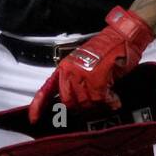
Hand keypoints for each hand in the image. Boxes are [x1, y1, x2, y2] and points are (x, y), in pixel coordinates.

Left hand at [28, 7, 155, 122]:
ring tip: (106, 97)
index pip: (46, 89)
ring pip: (85, 103)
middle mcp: (71, 72)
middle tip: (93, 103)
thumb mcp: (83, 62)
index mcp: (64, 67)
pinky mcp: (98, 80)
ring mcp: (83, 76)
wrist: (121, 36)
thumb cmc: (106, 47)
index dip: (38, 106)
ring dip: (97, 104)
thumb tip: (74, 99)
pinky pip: (101, 100)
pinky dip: (110, 102)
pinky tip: (114, 99)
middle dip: (80, 107)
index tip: (34, 119)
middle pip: (68, 102)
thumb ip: (75, 79)